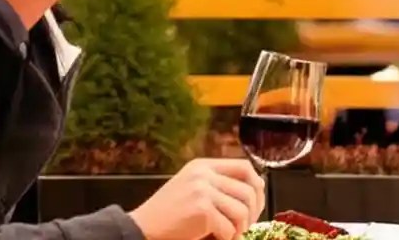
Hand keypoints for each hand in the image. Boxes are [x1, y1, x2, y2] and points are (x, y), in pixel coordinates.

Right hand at [128, 158, 264, 239]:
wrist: (141, 229)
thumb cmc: (167, 214)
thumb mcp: (191, 188)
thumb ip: (215, 185)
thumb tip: (252, 193)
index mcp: (203, 166)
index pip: (244, 167)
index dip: (257, 185)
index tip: (257, 202)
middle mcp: (204, 174)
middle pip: (248, 189)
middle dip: (253, 211)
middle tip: (246, 225)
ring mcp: (202, 190)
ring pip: (241, 209)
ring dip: (241, 227)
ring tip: (233, 235)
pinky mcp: (201, 209)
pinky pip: (228, 226)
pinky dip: (229, 237)